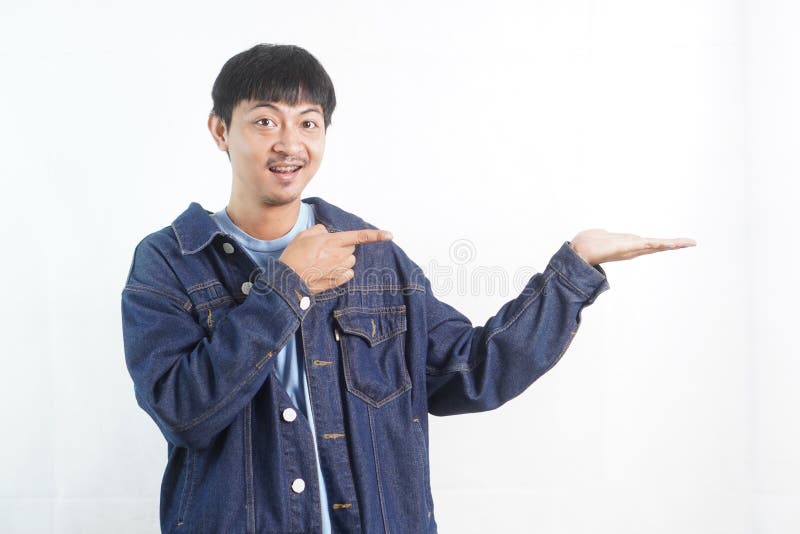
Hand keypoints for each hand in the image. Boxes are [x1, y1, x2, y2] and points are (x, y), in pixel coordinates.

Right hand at [278, 224, 393, 293]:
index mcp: (333, 242)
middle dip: (343, 247)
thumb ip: (318, 231)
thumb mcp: (303, 236)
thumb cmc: (294, 257)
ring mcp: (340, 269)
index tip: (390, 235)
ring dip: (342, 259)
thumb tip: (326, 233)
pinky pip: (347, 273)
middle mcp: (340, 255)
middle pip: (352, 248)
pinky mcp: (338, 280)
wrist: (288, 280)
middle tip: (325, 250)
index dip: (376, 235)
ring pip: (350, 261)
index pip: (360, 236)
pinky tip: (327, 271)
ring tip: (323, 262)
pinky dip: (341, 271)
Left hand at [570, 229, 695, 265]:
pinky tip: (670, 244)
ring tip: (688, 242)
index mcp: (628, 245)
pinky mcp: (628, 248)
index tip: (677, 242)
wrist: (578, 251)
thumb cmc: (586, 243)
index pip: (649, 244)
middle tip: (692, 242)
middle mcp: (632, 248)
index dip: (663, 243)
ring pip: (656, 246)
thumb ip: (604, 234)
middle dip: (674, 244)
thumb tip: (603, 232)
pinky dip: (659, 245)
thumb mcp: (599, 235)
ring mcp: (631, 249)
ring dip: (672, 244)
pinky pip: (646, 246)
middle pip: (657, 246)